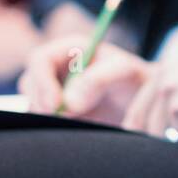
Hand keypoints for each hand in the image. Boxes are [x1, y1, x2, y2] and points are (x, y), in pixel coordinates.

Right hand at [18, 35, 147, 122]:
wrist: (146, 104)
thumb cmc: (137, 80)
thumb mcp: (125, 72)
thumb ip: (99, 80)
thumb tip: (70, 101)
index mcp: (71, 49)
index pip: (39, 59)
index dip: (42, 81)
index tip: (55, 104)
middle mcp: (59, 69)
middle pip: (30, 83)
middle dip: (40, 102)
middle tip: (60, 118)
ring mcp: (56, 91)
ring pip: (33, 103)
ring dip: (44, 116)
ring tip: (71, 123)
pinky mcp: (59, 112)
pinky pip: (42, 119)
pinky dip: (50, 126)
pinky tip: (70, 129)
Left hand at [121, 46, 177, 145]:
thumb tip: (163, 127)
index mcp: (166, 71)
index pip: (138, 113)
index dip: (142, 132)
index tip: (148, 148)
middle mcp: (165, 87)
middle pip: (147, 131)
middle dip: (161, 144)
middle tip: (175, 156)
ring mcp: (176, 108)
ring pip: (167, 143)